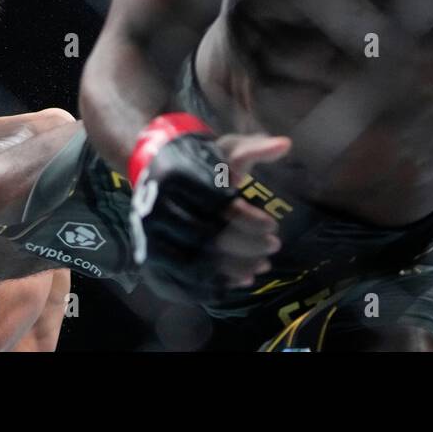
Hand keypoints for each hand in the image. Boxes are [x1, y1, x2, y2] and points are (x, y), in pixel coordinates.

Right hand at [128, 113, 290, 301]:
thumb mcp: (224, 148)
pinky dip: (212, 287)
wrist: (153, 172)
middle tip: (273, 247)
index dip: (250, 221)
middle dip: (248, 247)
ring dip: (234, 271)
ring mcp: (149, 237)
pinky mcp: (147, 259)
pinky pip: (180, 283)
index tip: (273, 226)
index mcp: (177, 178)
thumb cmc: (196, 161)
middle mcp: (157, 209)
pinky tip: (237, 282)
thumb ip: (254, 147)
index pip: (220, 207)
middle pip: (209, 238)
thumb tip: (285, 145)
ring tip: (260, 267)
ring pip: (196, 265)